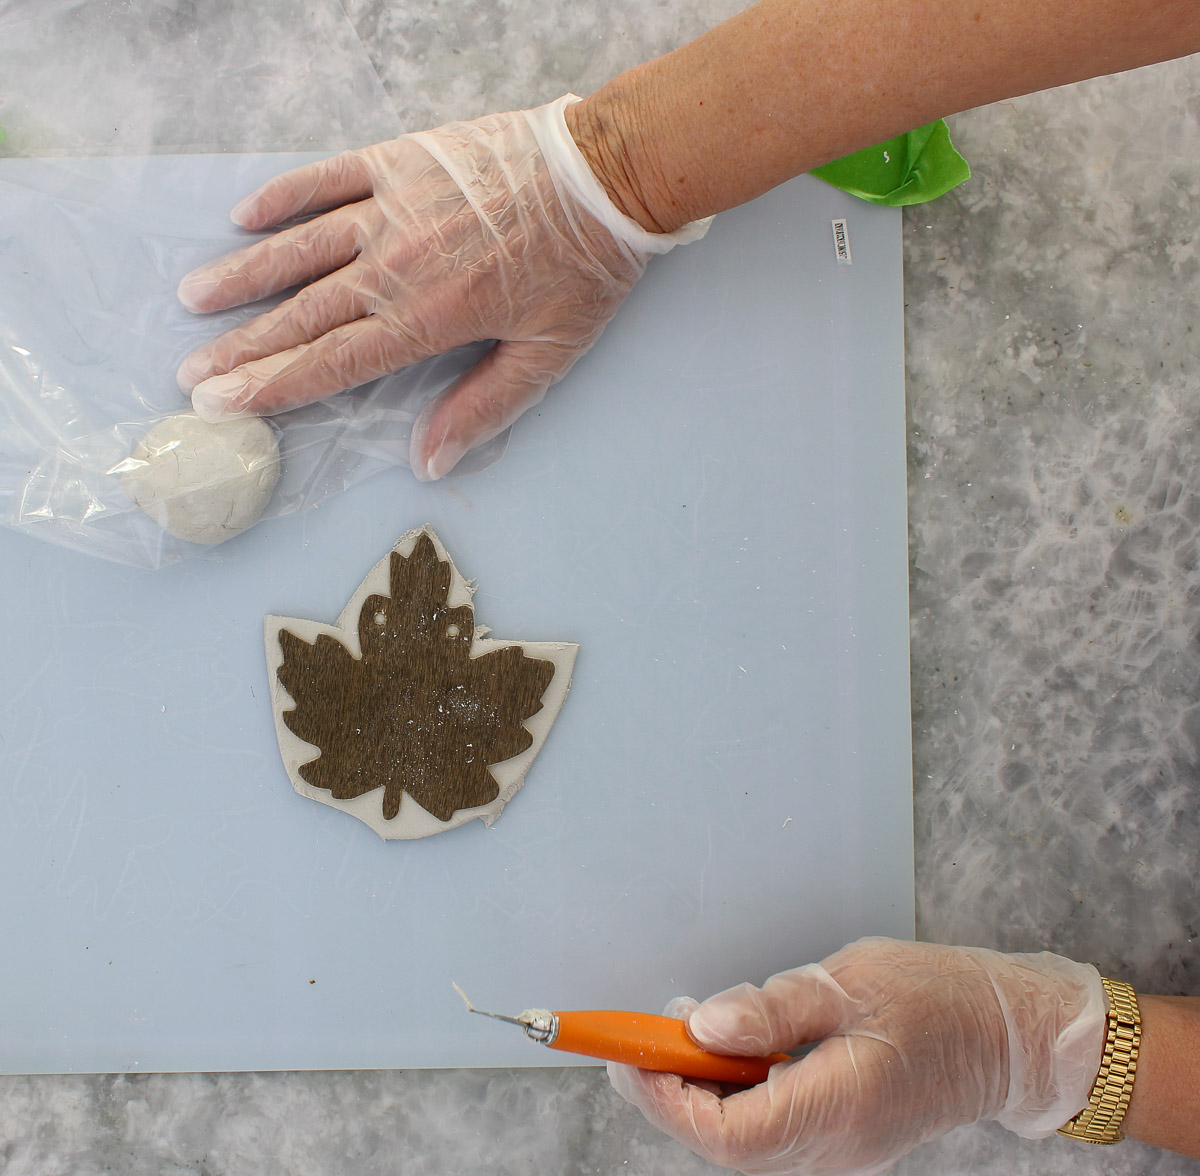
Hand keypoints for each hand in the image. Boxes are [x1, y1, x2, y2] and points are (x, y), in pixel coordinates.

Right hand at [176, 96, 706, 480]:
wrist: (606, 176)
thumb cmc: (583, 271)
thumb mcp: (546, 357)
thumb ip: (483, 409)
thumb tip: (429, 462)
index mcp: (429, 318)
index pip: (334, 362)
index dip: (274, 385)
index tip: (223, 403)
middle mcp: (397, 264)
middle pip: (303, 314)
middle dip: (243, 347)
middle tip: (192, 372)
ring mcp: (393, 206)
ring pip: (301, 247)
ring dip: (245, 275)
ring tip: (195, 298)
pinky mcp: (401, 160)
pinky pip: (326, 177)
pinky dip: (284, 197)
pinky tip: (245, 217)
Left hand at [608, 937, 1105, 1175]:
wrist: (1007, 1034)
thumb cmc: (937, 998)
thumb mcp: (850, 982)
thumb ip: (772, 1009)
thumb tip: (702, 1027)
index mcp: (838, 1110)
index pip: (727, 1133)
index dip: (665, 1098)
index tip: (627, 1052)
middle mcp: (833, 1146)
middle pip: (724, 1143)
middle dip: (665, 1092)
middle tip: (632, 1037)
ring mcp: (837, 1148)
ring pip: (740, 1139)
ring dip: (693, 1091)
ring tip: (672, 1032)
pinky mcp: (839, 1134)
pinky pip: (766, 1126)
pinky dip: (729, 1091)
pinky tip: (721, 1049)